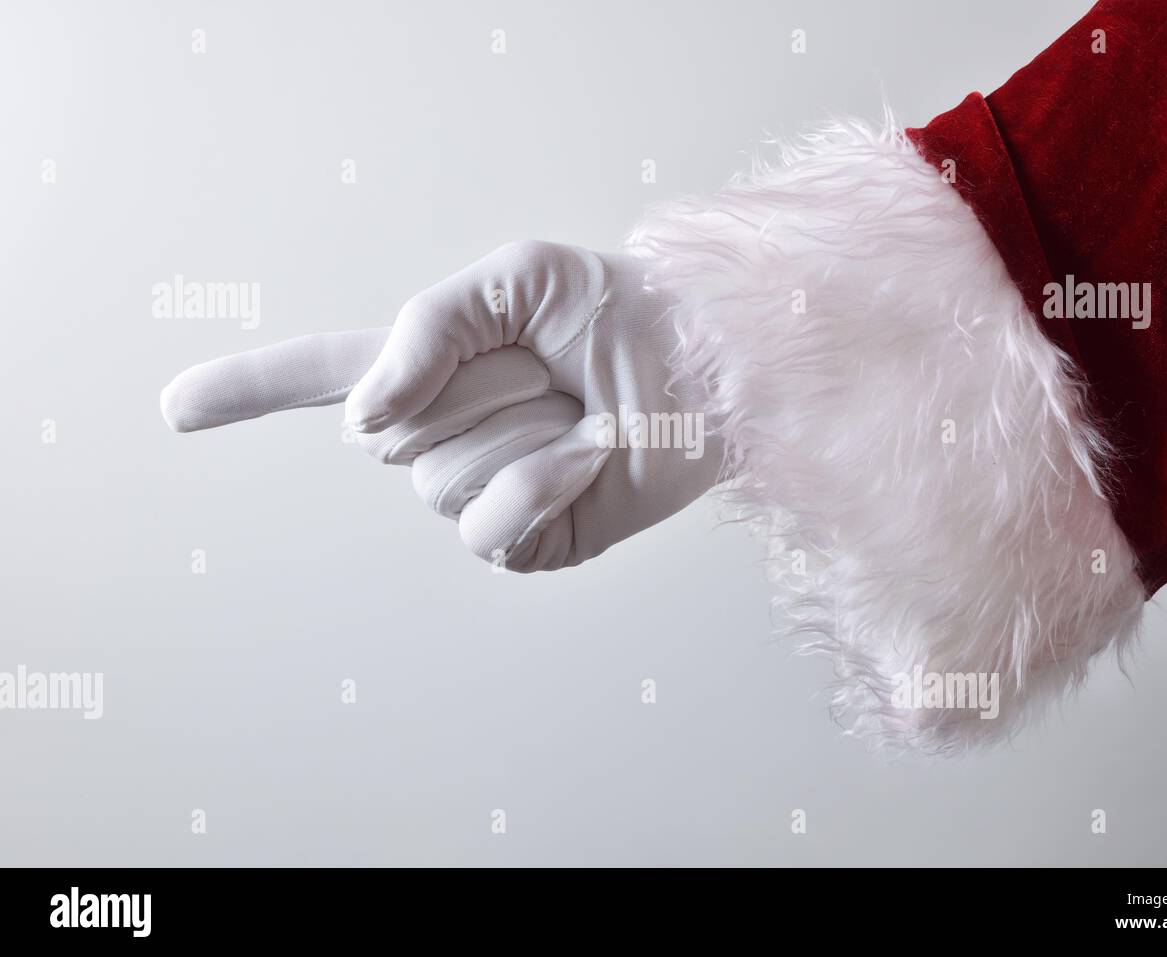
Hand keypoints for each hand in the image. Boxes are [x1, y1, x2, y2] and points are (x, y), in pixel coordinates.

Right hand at [160, 240, 720, 570]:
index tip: (174, 409)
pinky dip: (542, 483)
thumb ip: (421, 330)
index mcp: (430, 369)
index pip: (319, 378)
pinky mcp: (527, 543)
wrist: (705, 364)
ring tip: (578, 411)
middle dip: (481, 386)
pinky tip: (587, 459)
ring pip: (442, 481)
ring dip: (524, 429)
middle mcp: (442, 437)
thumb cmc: (615, 314)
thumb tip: (358, 423)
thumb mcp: (513, 279)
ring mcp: (480, 496)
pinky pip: (492, 527)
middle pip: (389, 436)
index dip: (247, 389)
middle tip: (554, 368)